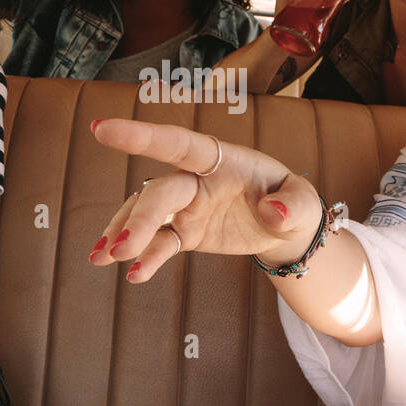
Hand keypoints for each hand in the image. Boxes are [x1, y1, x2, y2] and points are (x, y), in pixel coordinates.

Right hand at [88, 118, 320, 282]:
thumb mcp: (305, 201)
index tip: (102, 129)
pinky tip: (131, 276)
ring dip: (125, 235)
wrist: (287, 225)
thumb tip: (274, 213)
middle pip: (159, 192)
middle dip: (138, 218)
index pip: (177, 144)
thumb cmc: (294, 201)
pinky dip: (144, 259)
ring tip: (100, 260)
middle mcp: (196, 180)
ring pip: (147, 216)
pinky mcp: (186, 232)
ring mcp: (187, 207)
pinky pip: (160, 244)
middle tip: (121, 249)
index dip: (140, 136)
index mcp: (220, 160)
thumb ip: (294, 204)